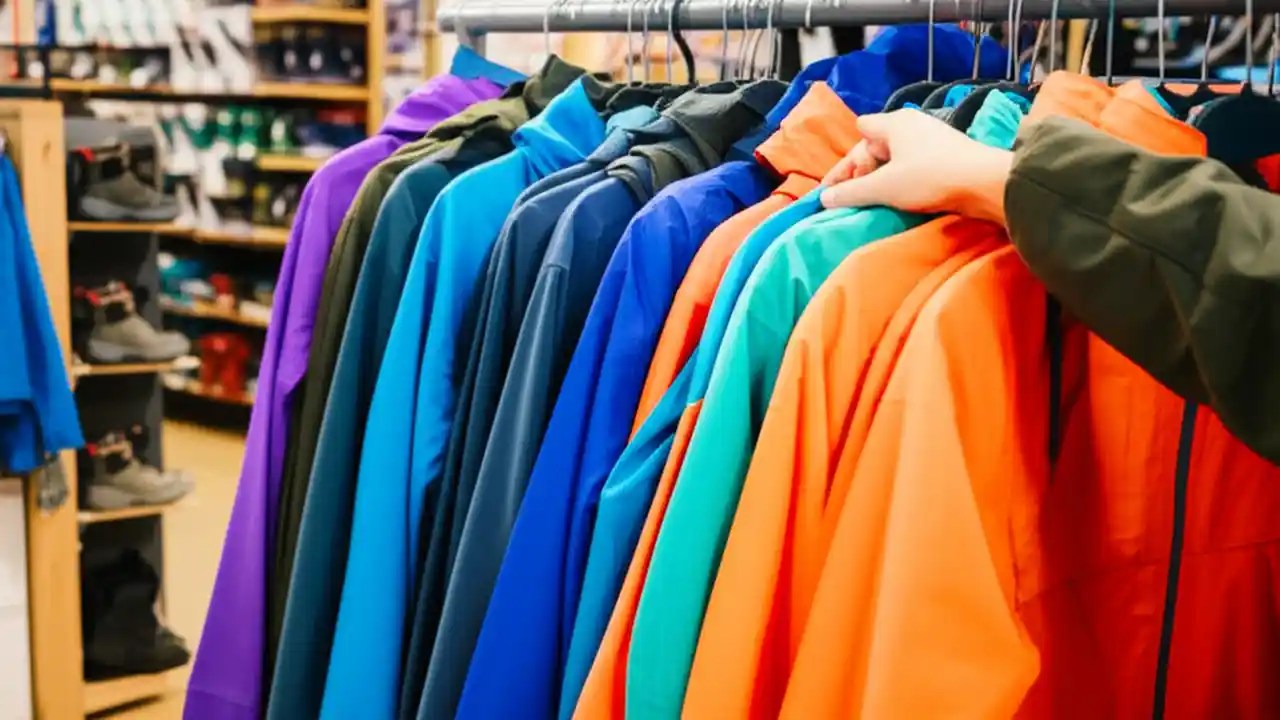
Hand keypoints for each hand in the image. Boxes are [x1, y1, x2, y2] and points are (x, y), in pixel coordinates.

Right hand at [820, 109, 1013, 224]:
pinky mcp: (946, 155)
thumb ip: (850, 193)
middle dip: (862, 170)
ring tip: (877, 200)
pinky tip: (901, 197)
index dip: (848, 159)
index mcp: (894, 123)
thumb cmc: (931, 177)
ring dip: (882, 177)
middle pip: (876, 144)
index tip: (837, 187)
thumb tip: (825, 198)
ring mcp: (931, 139)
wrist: (985, 183)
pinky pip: (912, 164)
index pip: (861, 130)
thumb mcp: (884, 188)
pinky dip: (901, 180)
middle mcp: (912, 124)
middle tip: (857, 196)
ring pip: (895, 156)